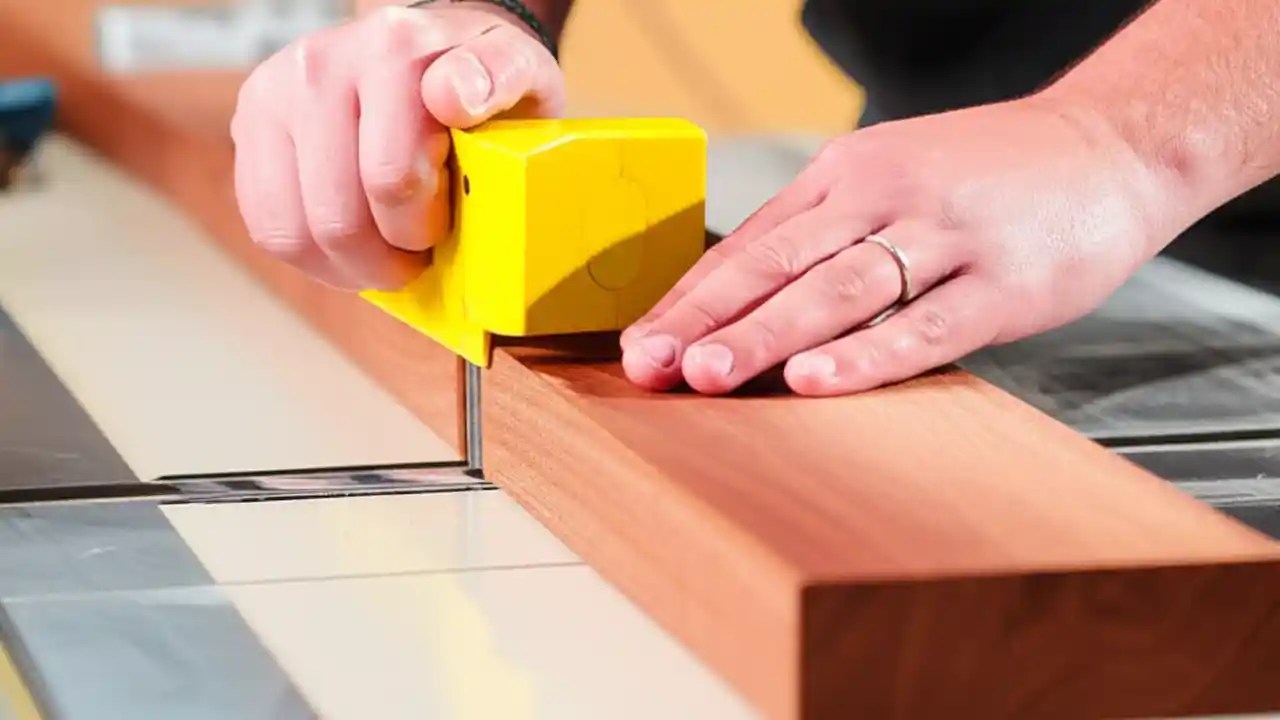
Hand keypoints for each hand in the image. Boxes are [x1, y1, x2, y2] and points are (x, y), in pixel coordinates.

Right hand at [231, 2, 563, 289]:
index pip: (391, 180)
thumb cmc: (479, 81)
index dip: (422, 229)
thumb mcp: (518, 73)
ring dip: (348, 265)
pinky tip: (349, 244)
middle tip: (417, 255)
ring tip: (384, 253)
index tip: (445, 225)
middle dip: (387, 259)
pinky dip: (312, 255)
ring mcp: (275, 93)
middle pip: (338, 219)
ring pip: (295, 232)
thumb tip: (453, 96)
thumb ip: (502, 76)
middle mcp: (322, 66)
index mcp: (392, 51)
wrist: (431, 47)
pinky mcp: (249, 122)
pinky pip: (265, 224)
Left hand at [620, 97, 1178, 395]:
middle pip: (778, 264)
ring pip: (837, 291)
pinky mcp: (1003, 282)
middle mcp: (884, 197)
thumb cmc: (987, 174)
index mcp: (846, 175)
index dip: (690, 297)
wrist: (1111, 143)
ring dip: (765, 335)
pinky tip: (817, 380)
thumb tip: (741, 298)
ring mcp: (944, 237)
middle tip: (651, 364)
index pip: (750, 243)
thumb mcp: (890, 178)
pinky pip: (924, 325)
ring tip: (708, 375)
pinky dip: (866, 355)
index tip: (641, 343)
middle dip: (707, 318)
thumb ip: (824, 233)